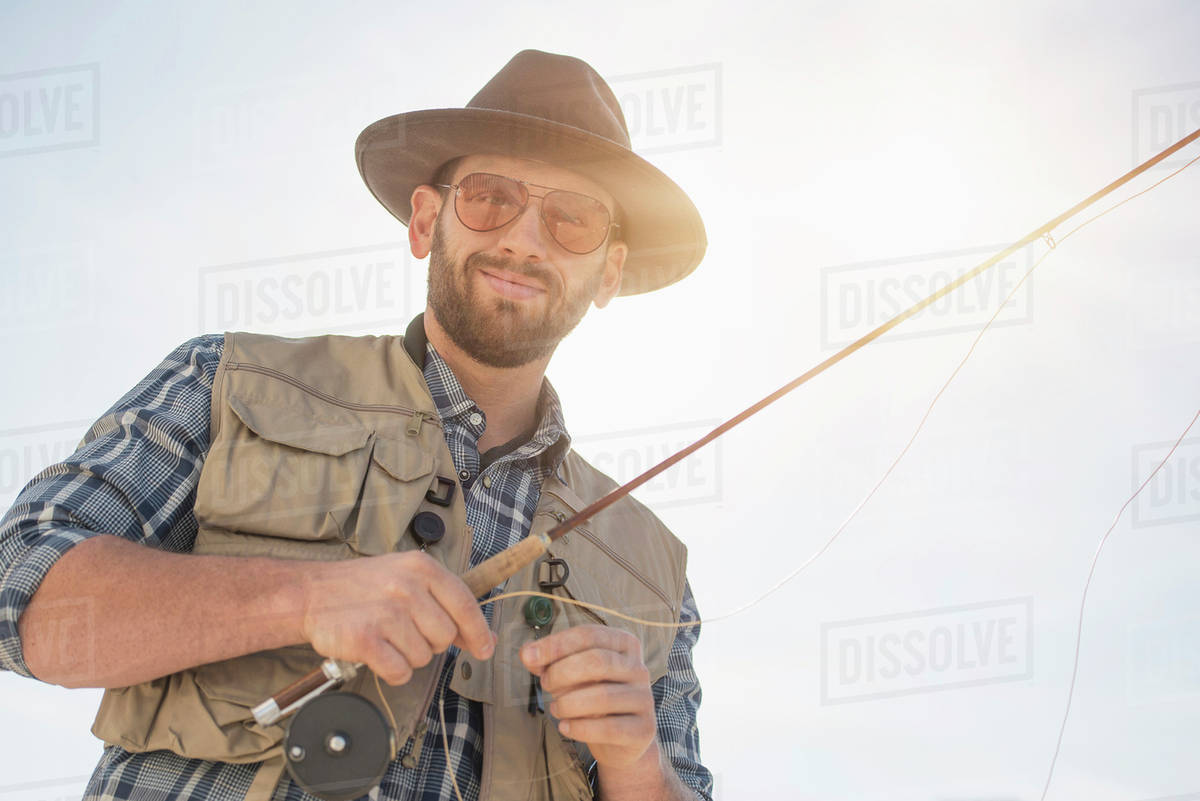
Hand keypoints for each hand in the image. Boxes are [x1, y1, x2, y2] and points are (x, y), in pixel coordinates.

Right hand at [300, 551, 493, 684]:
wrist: (312, 593)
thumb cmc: (363, 587)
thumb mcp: (407, 577)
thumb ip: (445, 601)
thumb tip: (482, 638)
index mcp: (421, 568)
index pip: (465, 604)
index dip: (478, 632)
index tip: (484, 649)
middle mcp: (406, 587)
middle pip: (445, 636)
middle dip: (431, 642)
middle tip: (405, 631)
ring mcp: (386, 613)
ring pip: (423, 657)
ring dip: (407, 656)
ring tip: (386, 637)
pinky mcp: (365, 639)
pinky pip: (400, 671)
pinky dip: (392, 670)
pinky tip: (379, 654)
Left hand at [520, 624, 655, 768]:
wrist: (622, 740)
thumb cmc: (593, 697)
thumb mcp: (572, 674)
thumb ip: (550, 662)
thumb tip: (528, 654)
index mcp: (623, 644)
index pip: (588, 635)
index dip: (556, 644)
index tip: (528, 656)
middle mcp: (638, 667)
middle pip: (597, 661)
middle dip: (562, 673)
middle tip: (545, 684)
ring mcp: (644, 698)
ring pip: (602, 696)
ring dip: (569, 703)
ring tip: (556, 708)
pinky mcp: (644, 729)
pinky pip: (609, 728)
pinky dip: (580, 728)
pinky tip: (565, 727)